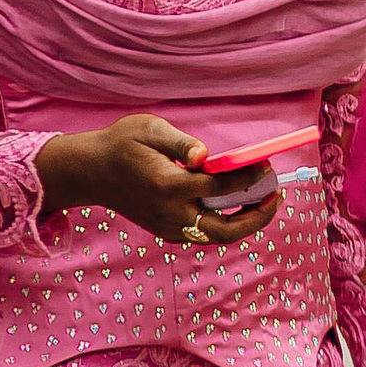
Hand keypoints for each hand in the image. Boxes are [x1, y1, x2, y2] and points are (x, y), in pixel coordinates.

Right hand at [35, 115, 279, 247]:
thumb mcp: (148, 129)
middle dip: (256, 217)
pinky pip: (202, 235)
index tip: (266, 165)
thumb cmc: (121, 143)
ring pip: (215, 237)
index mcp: (167, 185)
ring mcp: (166, 226)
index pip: (220, 188)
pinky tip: (238, 206)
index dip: (249, 178)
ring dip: (244, 224)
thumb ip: (180, 143)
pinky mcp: (164, 230)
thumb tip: (205, 155)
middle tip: (276, 196)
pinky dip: (225, 226)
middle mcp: (169, 212)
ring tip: (264, 201)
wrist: (89, 171)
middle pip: (224, 229)